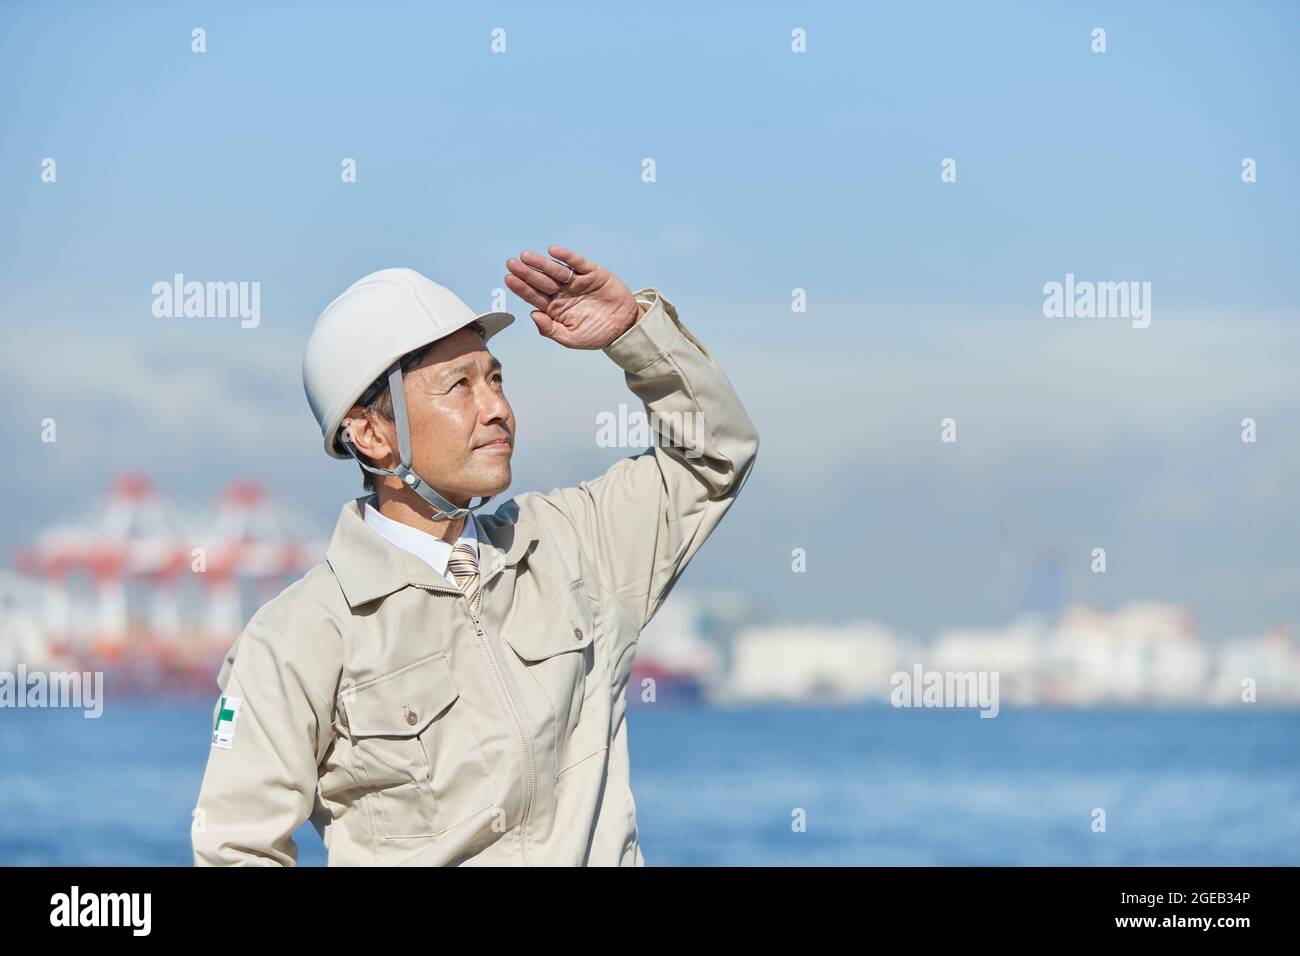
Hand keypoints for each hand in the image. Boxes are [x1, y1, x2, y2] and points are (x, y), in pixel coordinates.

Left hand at [504, 245, 643, 349]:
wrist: (625, 328)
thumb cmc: (597, 334)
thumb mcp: (571, 339)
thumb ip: (551, 330)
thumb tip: (533, 315)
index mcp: (554, 308)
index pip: (534, 296)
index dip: (521, 288)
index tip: (509, 279)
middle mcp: (562, 293)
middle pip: (541, 281)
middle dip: (526, 272)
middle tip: (512, 264)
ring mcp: (576, 282)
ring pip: (556, 270)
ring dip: (541, 263)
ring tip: (526, 257)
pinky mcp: (592, 273)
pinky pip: (577, 263)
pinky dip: (566, 257)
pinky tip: (554, 251)